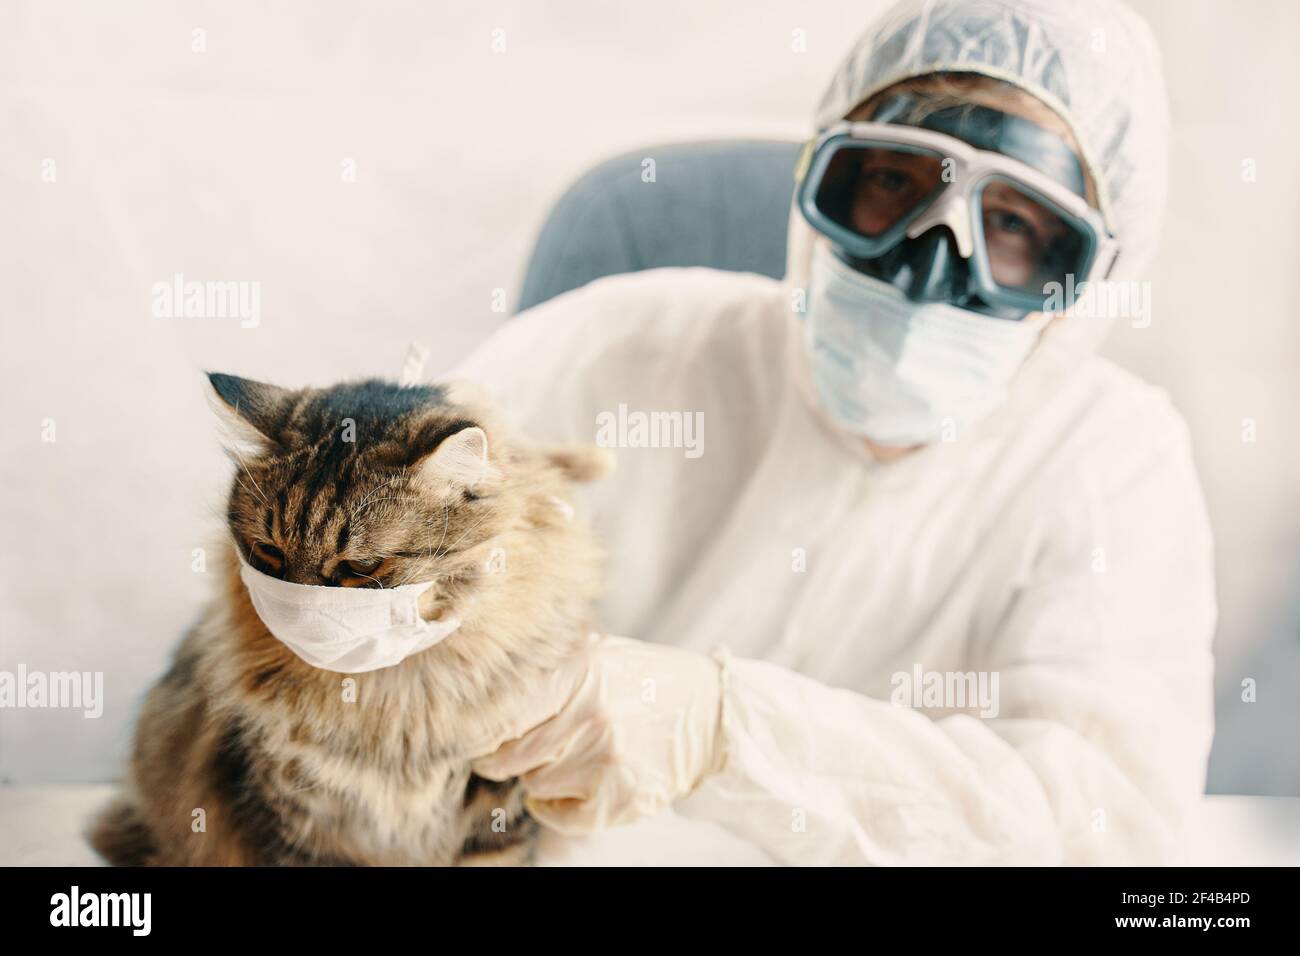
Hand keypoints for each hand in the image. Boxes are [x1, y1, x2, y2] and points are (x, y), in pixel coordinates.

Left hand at [472, 634, 726, 833]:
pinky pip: (555, 813)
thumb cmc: (645, 681)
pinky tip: (579, 783)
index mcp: (580, 671)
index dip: (479, 729)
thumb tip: (478, 691)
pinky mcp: (618, 799)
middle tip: (524, 746)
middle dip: (506, 755)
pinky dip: (556, 805)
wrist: (712, 716)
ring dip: (541, 774)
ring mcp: (605, 759)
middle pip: (505, 755)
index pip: (498, 712)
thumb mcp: (598, 654)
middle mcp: (590, 714)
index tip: (474, 733)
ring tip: (572, 754)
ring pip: (532, 782)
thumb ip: (547, 668)